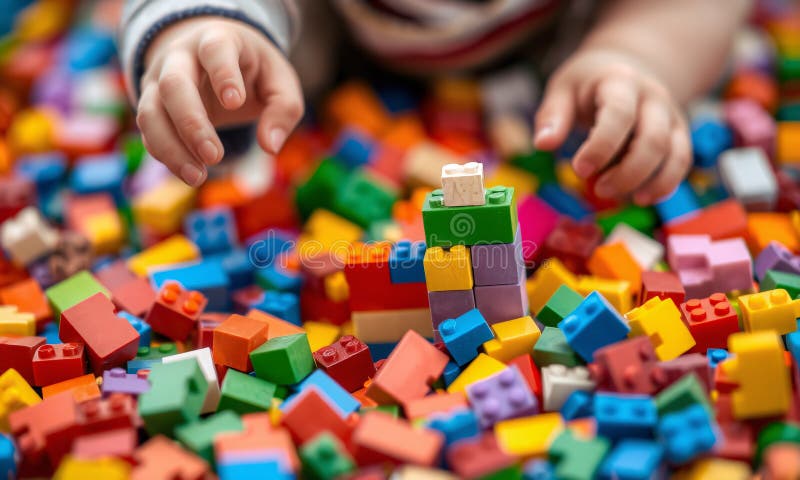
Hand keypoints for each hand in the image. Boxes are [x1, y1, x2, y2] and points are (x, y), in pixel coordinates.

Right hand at [136, 17, 303, 185]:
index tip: (235, 103)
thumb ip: (284, 109)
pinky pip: (149, 130)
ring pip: (151, 111)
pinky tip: (189, 173)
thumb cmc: (253, 71)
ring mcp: (159, 79)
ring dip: (171, 147)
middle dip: (192, 123)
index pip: (215, 50)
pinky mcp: (151, 104)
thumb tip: (269, 146)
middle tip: (215, 156)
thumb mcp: (279, 82)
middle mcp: (181, 56)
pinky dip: (165, 154)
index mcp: (219, 40)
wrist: (213, 57)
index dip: (223, 74)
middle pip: (174, 83)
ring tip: (197, 177)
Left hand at [533, 49, 690, 204]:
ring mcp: (671, 115)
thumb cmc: (588, 83)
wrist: (628, 66)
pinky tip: (641, 197)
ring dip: (647, 183)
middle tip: (598, 190)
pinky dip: (665, 184)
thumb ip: (553, 116)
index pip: (619, 114)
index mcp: (621, 81)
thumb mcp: (563, 89)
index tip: (579, 170)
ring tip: (616, 195)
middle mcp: (653, 97)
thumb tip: (543, 144)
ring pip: (674, 153)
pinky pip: (681, 162)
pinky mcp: (678, 133)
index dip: (601, 146)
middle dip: (626, 173)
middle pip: (652, 139)